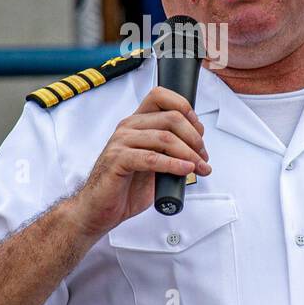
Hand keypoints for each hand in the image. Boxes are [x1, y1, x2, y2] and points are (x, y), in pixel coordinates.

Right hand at [63, 86, 210, 239]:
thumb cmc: (125, 186)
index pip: (161, 96)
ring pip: (165, 138)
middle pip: (171, 118)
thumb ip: (170, 149)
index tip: (199, 130)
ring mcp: (121, 142)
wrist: (100, 208)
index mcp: (137, 123)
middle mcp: (128, 127)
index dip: (185, 109)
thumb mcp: (153, 162)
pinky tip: (185, 170)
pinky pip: (152, 158)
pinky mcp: (118, 160)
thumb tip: (197, 144)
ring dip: (189, 154)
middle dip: (195, 138)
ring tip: (199, 167)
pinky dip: (173, 164)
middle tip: (203, 156)